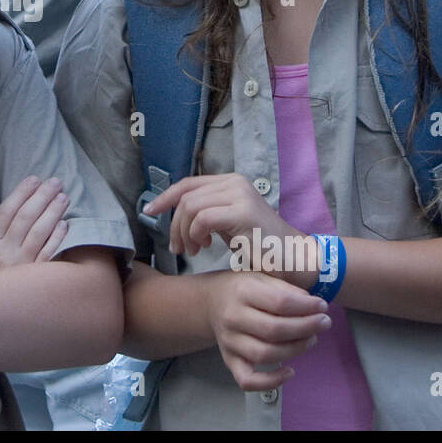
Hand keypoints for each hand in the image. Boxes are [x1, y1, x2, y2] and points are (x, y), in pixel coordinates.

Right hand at [0, 175, 67, 271]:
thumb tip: (17, 214)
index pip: (6, 211)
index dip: (21, 193)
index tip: (33, 179)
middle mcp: (4, 253)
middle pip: (25, 217)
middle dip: (41, 196)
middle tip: (55, 182)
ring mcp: (20, 266)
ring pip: (39, 232)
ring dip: (53, 212)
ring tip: (63, 197)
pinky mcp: (34, 281)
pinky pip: (48, 255)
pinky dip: (56, 239)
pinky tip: (65, 225)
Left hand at [145, 174, 311, 285]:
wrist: (293, 260)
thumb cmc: (259, 246)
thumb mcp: (227, 224)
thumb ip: (206, 213)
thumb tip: (175, 212)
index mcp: (230, 182)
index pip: (187, 183)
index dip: (165, 197)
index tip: (149, 212)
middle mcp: (234, 183)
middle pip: (185, 197)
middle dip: (174, 224)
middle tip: (178, 248)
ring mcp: (239, 194)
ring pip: (191, 207)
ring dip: (184, 232)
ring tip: (192, 250)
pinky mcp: (243, 211)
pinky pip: (203, 218)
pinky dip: (196, 234)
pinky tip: (204, 248)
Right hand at [202, 271, 330, 391]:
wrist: (210, 300)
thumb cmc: (243, 287)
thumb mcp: (263, 276)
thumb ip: (287, 289)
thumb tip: (314, 307)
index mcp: (242, 291)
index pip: (279, 303)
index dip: (307, 307)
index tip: (323, 307)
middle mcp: (232, 317)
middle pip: (274, 330)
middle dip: (306, 328)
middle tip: (325, 323)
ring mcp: (229, 341)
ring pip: (266, 354)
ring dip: (296, 350)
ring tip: (311, 340)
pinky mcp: (229, 360)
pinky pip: (248, 380)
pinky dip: (270, 381)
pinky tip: (289, 371)